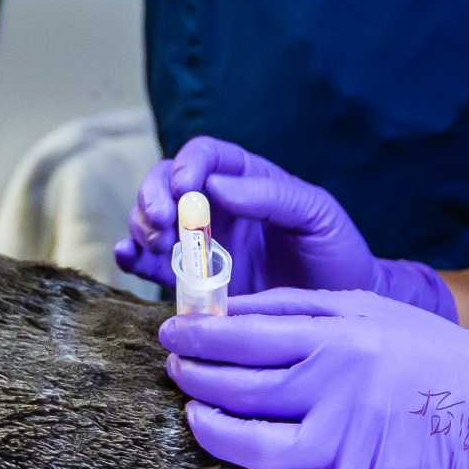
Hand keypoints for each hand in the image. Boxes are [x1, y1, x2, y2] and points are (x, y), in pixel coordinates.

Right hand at [114, 137, 454, 316]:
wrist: (339, 313)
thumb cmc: (337, 254)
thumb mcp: (318, 215)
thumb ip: (273, 196)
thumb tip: (216, 185)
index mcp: (247, 179)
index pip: (205, 155)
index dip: (187, 165)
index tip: (185, 189)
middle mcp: (217, 206)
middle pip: (165, 182)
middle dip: (154, 196)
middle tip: (163, 222)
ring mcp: (200, 242)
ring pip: (151, 219)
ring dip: (142, 225)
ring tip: (158, 245)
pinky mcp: (190, 279)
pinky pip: (150, 262)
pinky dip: (131, 256)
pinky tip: (128, 258)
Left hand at [160, 288, 468, 468]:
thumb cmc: (421, 350)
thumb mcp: (361, 306)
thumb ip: (293, 307)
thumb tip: (225, 311)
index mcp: (333, 338)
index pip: (238, 336)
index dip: (194, 337)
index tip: (172, 335)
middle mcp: (334, 389)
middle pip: (235, 389)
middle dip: (193, 378)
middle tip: (179, 372)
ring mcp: (345, 443)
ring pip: (252, 447)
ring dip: (213, 432)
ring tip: (199, 416)